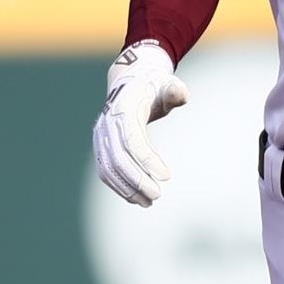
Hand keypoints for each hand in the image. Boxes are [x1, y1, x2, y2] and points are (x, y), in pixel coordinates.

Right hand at [93, 41, 188, 206]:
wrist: (129, 81)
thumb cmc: (153, 86)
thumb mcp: (167, 84)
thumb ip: (176, 90)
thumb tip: (183, 94)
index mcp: (123, 109)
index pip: (133, 140)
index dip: (148, 160)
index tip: (167, 176)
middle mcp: (107, 124)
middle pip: (118, 158)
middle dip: (137, 180)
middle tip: (158, 195)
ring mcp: (100, 136)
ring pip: (108, 168)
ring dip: (127, 188)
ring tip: (149, 202)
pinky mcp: (101, 146)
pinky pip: (106, 170)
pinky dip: (119, 186)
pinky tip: (137, 197)